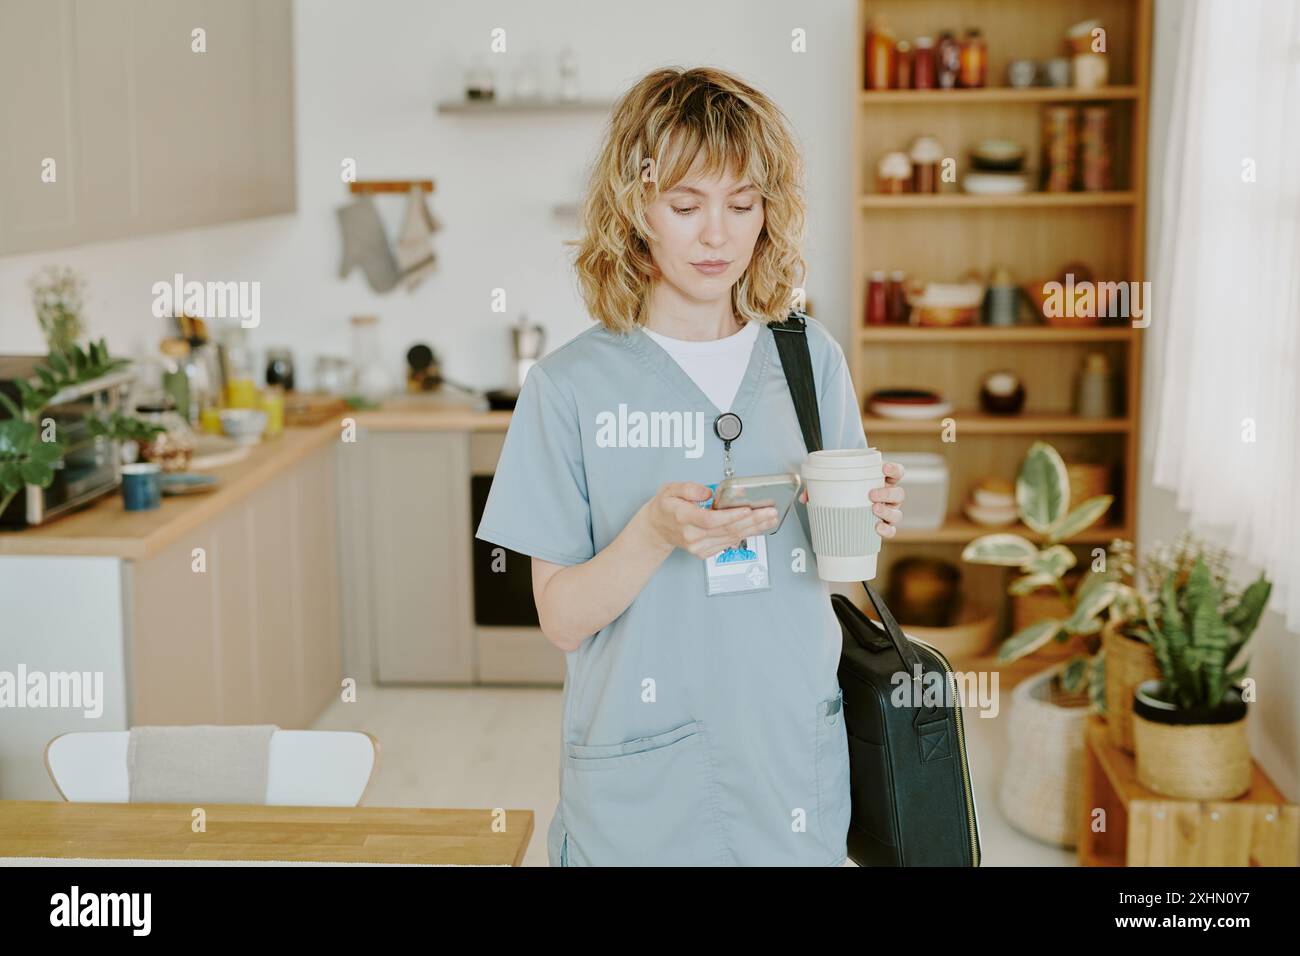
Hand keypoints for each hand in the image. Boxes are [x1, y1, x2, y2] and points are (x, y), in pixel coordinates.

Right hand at [641, 481, 779, 558]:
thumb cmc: (666, 507)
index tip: (747, 509)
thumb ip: (688, 488)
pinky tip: (757, 528)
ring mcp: (698, 546)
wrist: (657, 529)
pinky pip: (728, 543)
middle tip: (769, 512)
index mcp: (683, 517)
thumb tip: (707, 493)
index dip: (730, 516)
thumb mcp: (670, 489)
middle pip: (726, 530)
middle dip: (751, 521)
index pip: (710, 520)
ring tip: (769, 519)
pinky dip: (745, 535)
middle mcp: (691, 535)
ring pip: (731, 538)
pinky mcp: (704, 552)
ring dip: (753, 529)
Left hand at [798, 460, 905, 537]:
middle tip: (871, 494)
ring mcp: (888, 513)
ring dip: (887, 511)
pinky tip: (877, 528)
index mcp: (880, 482)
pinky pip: (891, 530)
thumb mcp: (833, 488)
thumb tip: (805, 497)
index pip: (896, 473)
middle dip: (887, 493)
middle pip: (898, 493)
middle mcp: (888, 497)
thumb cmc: (844, 496)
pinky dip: (887, 530)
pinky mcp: (884, 527)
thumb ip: (818, 489)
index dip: (893, 470)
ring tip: (874, 510)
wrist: (847, 518)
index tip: (884, 468)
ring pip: (897, 512)